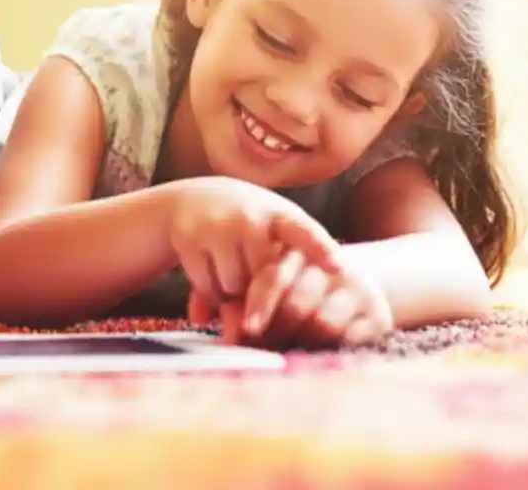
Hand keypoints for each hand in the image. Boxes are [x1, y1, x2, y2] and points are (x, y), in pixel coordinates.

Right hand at [171, 177, 340, 315]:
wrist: (196, 200)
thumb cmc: (248, 228)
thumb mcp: (270, 235)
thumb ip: (278, 275)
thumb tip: (255, 326)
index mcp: (280, 215)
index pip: (305, 233)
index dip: (321, 251)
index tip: (338, 269)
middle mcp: (250, 217)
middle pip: (265, 280)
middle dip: (259, 293)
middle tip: (255, 285)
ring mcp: (218, 225)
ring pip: (232, 287)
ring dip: (232, 292)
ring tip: (231, 269)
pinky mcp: (189, 238)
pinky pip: (206, 286)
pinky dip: (209, 291)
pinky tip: (211, 269)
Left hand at [240, 250, 392, 348]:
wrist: (353, 284)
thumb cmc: (293, 290)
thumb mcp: (265, 291)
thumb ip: (240, 307)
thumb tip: (220, 335)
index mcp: (296, 250)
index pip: (274, 276)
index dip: (260, 304)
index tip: (248, 329)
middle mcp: (330, 265)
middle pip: (298, 304)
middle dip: (275, 333)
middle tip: (258, 352)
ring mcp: (359, 288)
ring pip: (323, 324)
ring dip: (300, 345)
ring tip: (284, 353)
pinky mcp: (380, 313)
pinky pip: (349, 340)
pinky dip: (329, 351)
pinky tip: (315, 353)